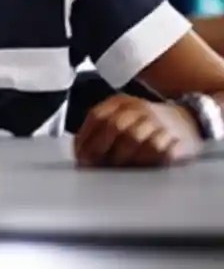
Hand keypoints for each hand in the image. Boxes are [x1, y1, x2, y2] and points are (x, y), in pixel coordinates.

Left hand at [74, 94, 202, 167]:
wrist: (188, 120)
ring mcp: (158, 121)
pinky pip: (156, 150)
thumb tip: (81, 155)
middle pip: (114, 126)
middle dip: (100, 148)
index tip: (79, 156)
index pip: (97, 116)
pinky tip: (139, 165)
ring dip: (121, 157)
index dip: (84, 138)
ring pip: (134, 138)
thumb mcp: (122, 118)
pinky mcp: (175, 137)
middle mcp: (139, 108)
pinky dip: (143, 160)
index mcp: (121, 102)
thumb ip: (100, 132)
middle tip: (94, 165)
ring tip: (116, 167)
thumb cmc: (146, 124)